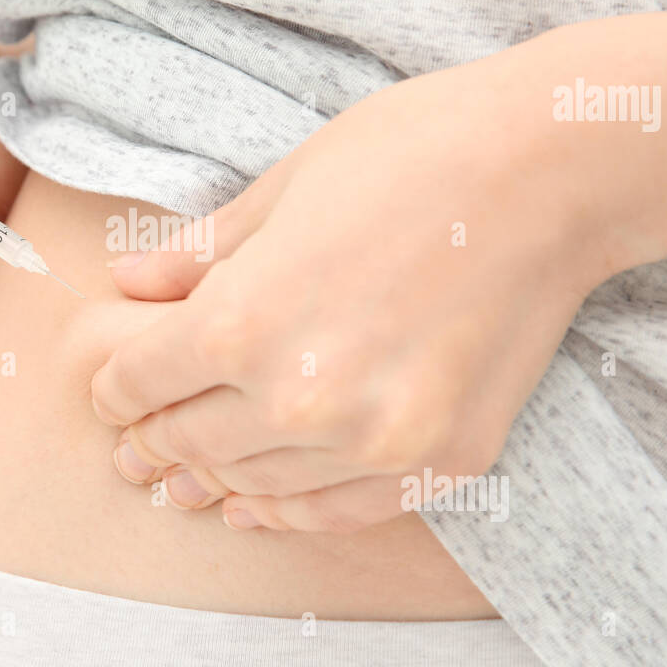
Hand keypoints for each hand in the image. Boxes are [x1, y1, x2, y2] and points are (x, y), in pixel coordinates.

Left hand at [90, 41, 613, 531]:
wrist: (554, 169)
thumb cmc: (409, 153)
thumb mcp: (284, 188)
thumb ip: (202, 254)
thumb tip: (131, 285)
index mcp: (241, 321)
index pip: (142, 380)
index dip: (115, 390)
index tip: (112, 392)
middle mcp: (300, 398)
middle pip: (191, 441)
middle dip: (152, 443)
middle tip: (134, 451)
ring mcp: (376, 441)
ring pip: (258, 487)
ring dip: (212, 485)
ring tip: (185, 486)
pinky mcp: (442, 460)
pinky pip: (339, 512)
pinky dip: (289, 513)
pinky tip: (259, 507)